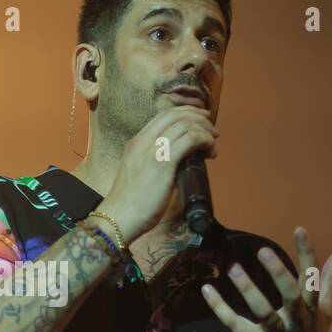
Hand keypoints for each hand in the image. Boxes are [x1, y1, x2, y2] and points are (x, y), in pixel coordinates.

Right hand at [97, 104, 217, 244]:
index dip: (186, 113)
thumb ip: (155, 162)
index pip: (164, 116)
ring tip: (213, 143)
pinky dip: (204, 140)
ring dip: (204, 130)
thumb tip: (180, 162)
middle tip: (212, 130)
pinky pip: (190, 139)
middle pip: (175, 115)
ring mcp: (152, 150)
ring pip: (185, 124)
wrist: (119, 218)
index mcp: (136, 142)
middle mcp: (143, 141)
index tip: (200, 121)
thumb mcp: (140, 173)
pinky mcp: (163, 162)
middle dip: (198, 117)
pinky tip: (209, 151)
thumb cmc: (131, 204)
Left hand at [200, 226, 331, 331]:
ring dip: (249, 291)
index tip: (299, 230)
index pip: (312, 279)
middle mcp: (298, 323)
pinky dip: (221, 309)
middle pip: (292, 297)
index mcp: (313, 310)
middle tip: (263, 251)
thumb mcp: (323, 313)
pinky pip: (237, 327)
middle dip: (279, 274)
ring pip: (264, 314)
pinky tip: (207, 291)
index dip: (307, 254)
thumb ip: (328, 282)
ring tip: (234, 269)